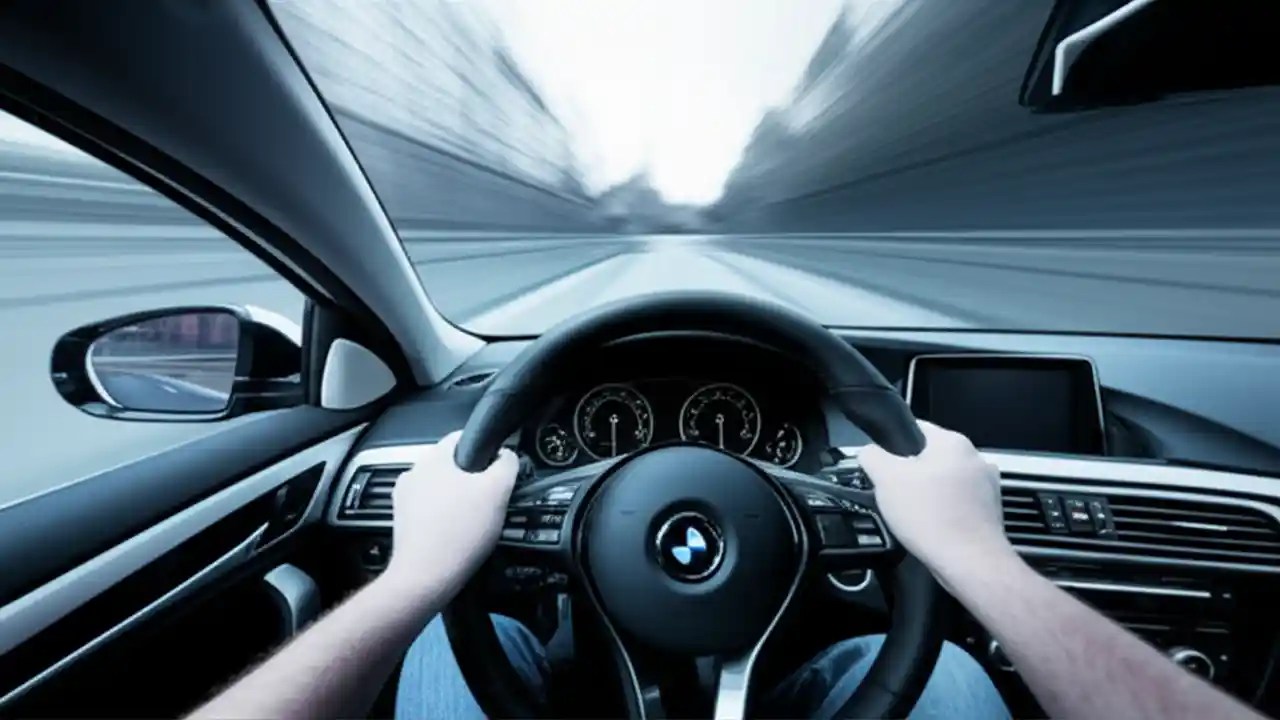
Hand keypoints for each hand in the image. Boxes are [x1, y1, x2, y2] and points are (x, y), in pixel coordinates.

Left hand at [382, 431, 517, 596]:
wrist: (426, 577)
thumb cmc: (461, 530)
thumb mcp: (497, 491)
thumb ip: (507, 464)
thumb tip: (507, 455)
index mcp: (433, 457)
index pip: (462, 436)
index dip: (485, 449)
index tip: (499, 469)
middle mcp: (412, 472)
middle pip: (451, 465)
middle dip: (471, 477)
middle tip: (491, 498)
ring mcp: (403, 498)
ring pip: (440, 488)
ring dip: (457, 497)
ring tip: (475, 519)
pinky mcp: (401, 522)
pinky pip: (429, 509)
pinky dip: (443, 516)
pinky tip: (456, 532)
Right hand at [857, 421, 1013, 577]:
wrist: (969, 563)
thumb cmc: (930, 516)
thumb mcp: (886, 479)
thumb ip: (872, 456)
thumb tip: (868, 451)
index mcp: (953, 442)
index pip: (915, 429)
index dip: (893, 446)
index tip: (882, 468)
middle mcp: (976, 458)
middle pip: (931, 458)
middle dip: (911, 474)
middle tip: (894, 495)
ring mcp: (988, 486)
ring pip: (945, 482)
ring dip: (929, 494)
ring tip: (913, 515)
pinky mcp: (991, 511)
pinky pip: (958, 504)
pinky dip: (945, 512)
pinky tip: (933, 527)